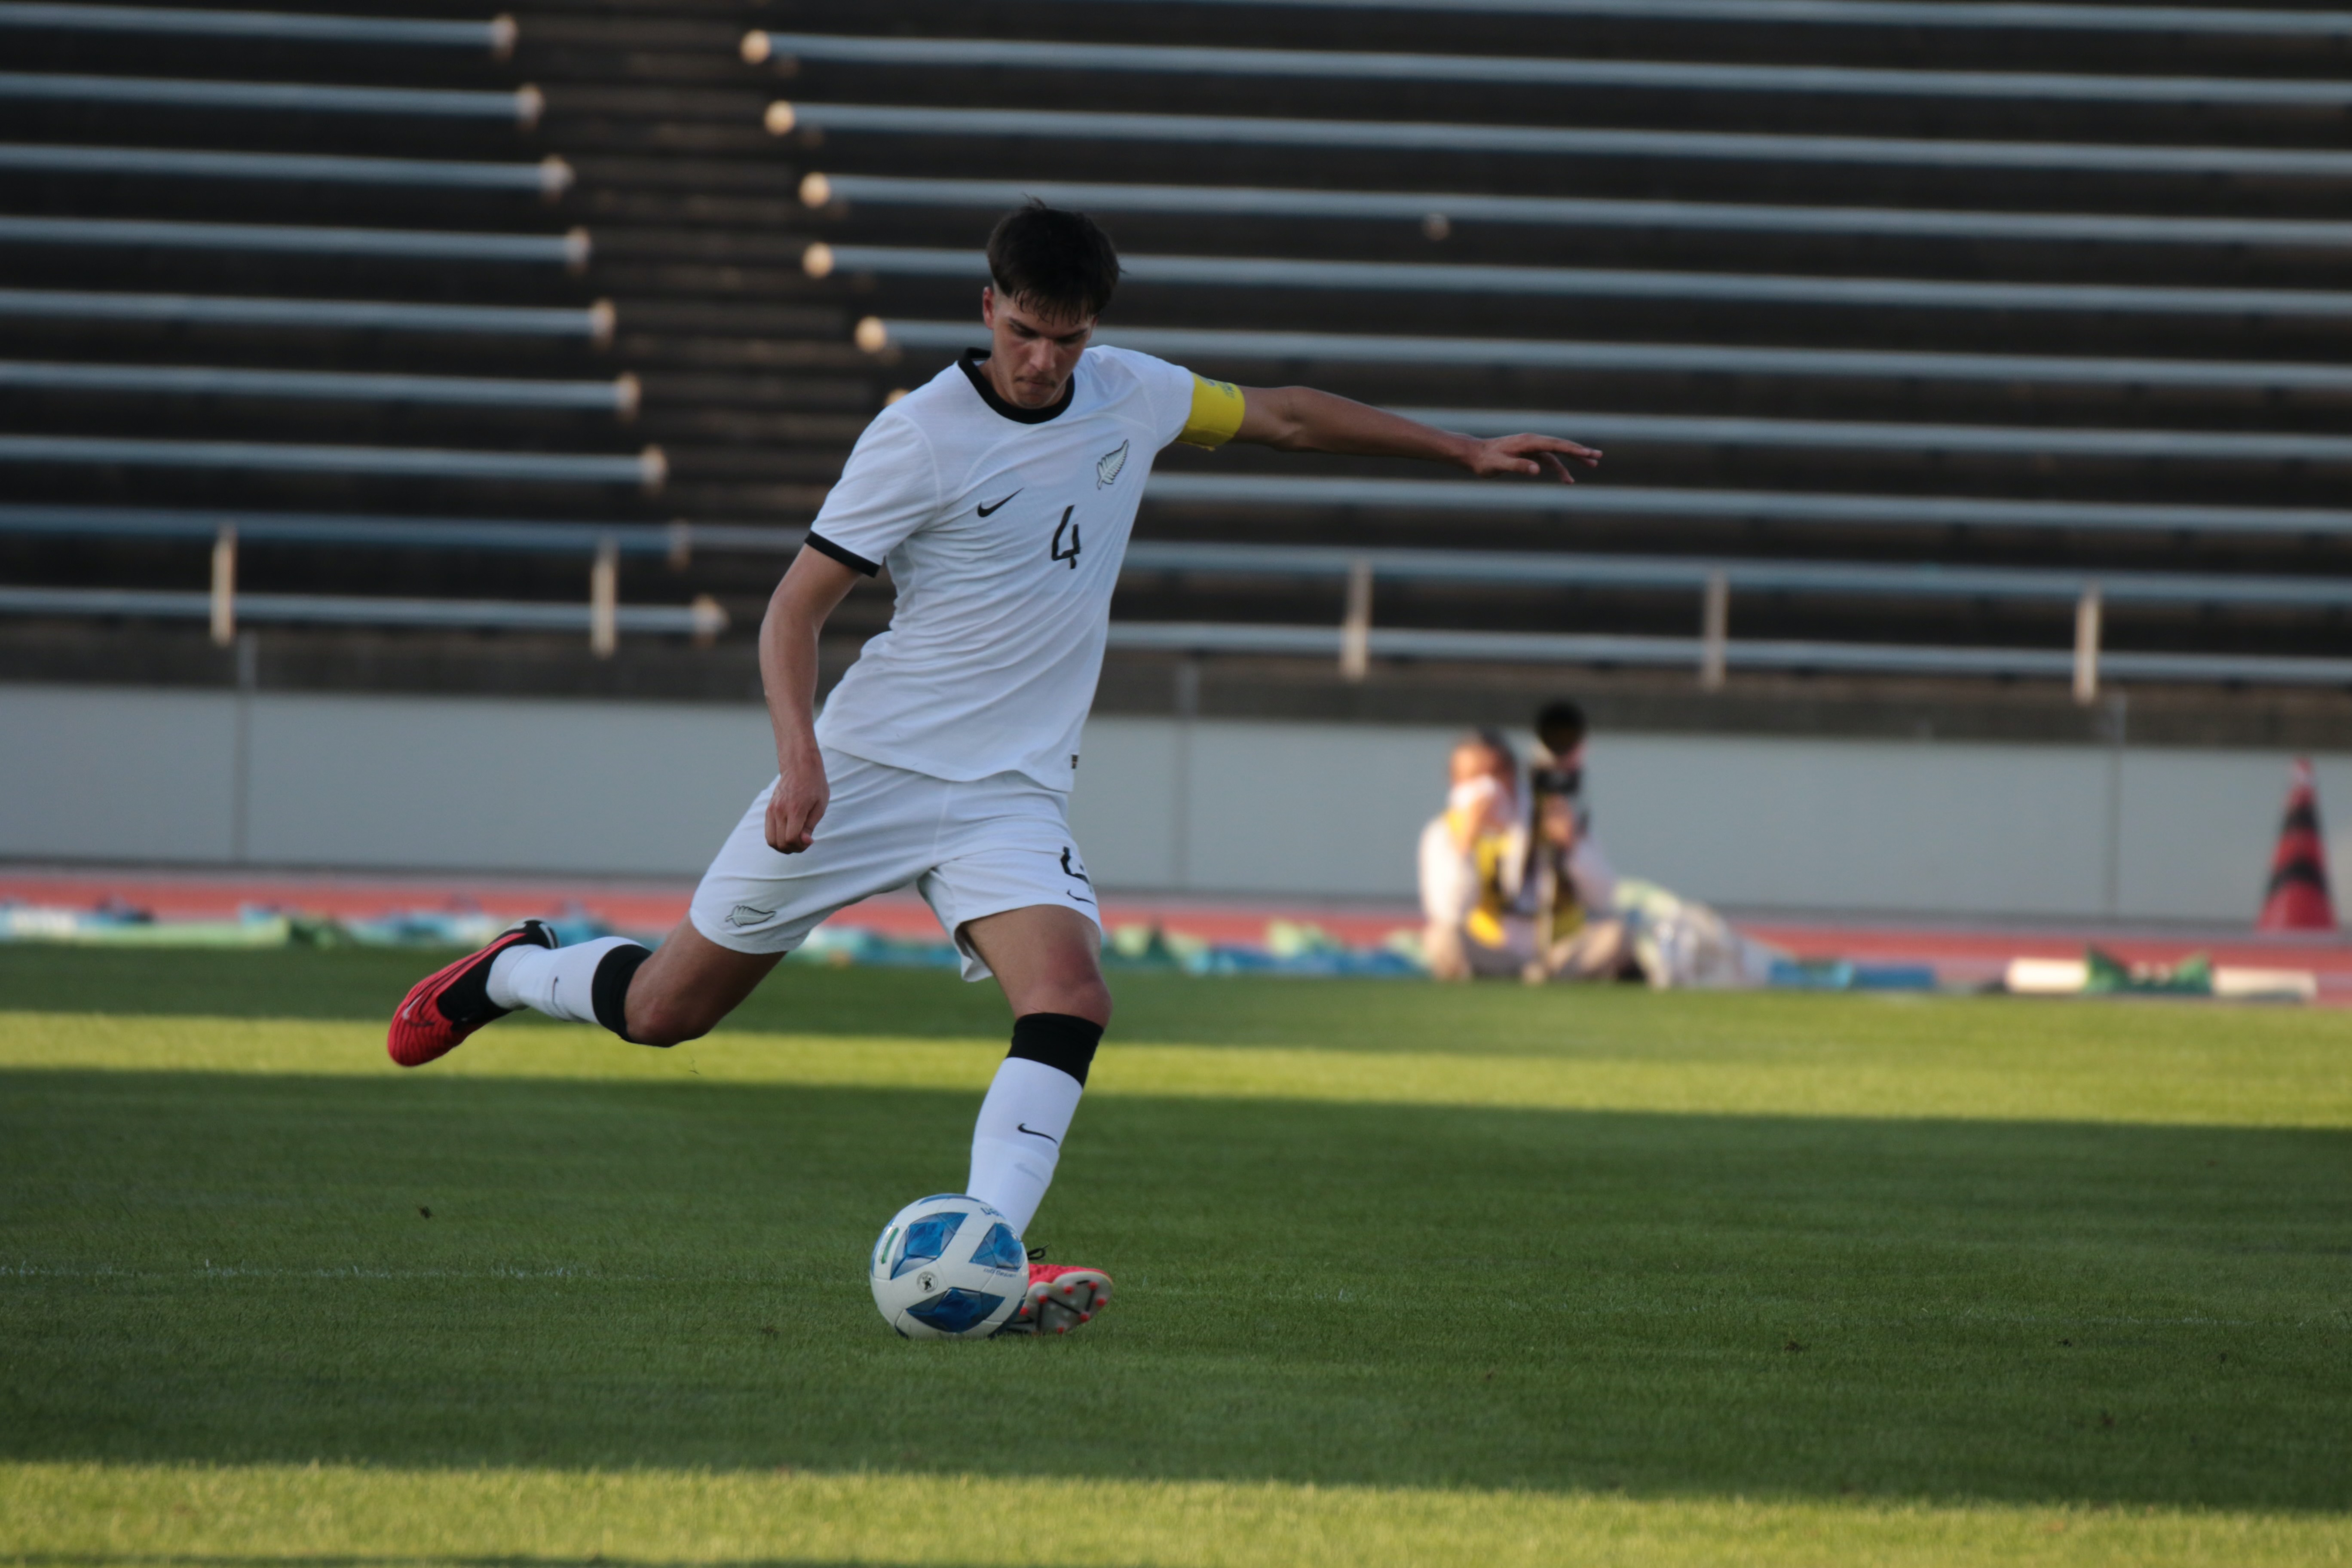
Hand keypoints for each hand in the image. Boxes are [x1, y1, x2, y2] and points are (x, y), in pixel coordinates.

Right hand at [764, 746, 828, 853]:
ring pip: (771, 840)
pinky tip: (789, 833)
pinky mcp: (768, 809)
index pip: (790, 839)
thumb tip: (805, 842)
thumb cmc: (814, 785)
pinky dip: (777, 838)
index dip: (800, 846)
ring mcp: (772, 810)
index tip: (810, 840)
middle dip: (793, 848)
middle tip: (804, 842)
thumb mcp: (820, 806)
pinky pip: (768, 832)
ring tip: (796, 840)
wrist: (800, 767)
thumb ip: (810, 826)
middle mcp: (780, 811)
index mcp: (795, 810)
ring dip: (783, 846)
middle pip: (779, 843)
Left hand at [1464, 433, 1601, 482]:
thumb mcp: (1499, 465)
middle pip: (1561, 445)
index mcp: (1528, 442)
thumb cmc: (1485, 461)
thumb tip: (1537, 470)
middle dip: (1580, 451)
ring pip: (1557, 453)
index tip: (1589, 453)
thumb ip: (1518, 466)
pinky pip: (1549, 461)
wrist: (1473, 455)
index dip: (1573, 449)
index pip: (1556, 445)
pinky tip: (1568, 480)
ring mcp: (1531, 448)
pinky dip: (1559, 469)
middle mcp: (1532, 442)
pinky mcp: (1529, 455)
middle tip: (1599, 456)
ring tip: (1592, 466)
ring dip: (1574, 460)